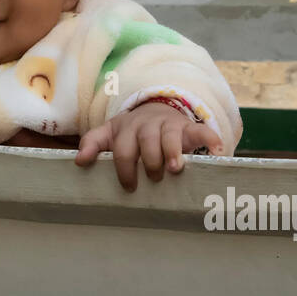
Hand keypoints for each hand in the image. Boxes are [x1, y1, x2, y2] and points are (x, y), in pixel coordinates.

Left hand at [75, 102, 223, 190]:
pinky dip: (211, 140)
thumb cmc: (131, 131)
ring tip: (176, 169)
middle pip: (147, 142)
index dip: (125, 168)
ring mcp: (169, 125)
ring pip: (170, 136)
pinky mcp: (189, 127)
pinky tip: (218, 153)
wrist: (156, 108)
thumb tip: (78, 162)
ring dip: (173, 152)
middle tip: (154, 178)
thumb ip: (93, 144)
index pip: (122, 149)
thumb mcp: (110, 134)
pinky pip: (201, 130)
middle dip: (149, 161)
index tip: (129, 187)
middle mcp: (147, 126)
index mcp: (126, 130)